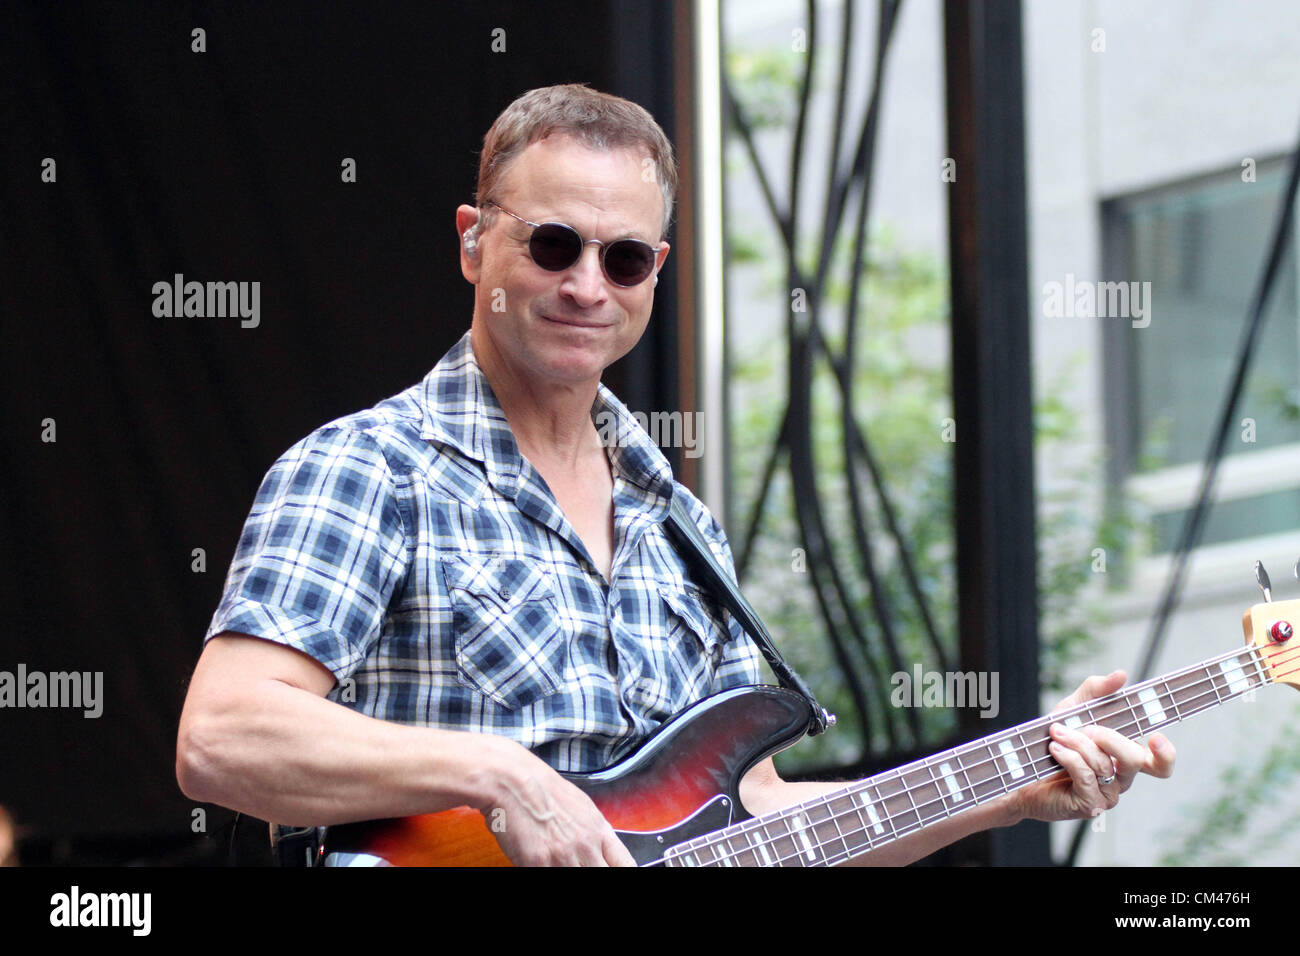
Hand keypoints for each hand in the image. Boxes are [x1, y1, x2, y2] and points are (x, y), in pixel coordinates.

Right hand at [477, 739, 635, 866]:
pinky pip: (547, 876)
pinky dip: (540, 870)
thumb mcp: (579, 805)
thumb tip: (597, 847)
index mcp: (598, 829)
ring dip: (565, 869)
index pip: (625, 864)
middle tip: (575, 862)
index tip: (609, 868)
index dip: (619, 870)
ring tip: (554, 860)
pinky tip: (536, 861)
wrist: (511, 779)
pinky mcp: (539, 864)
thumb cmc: (540, 788)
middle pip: (602, 874)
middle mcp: (585, 845)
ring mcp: (564, 856)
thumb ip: (592, 830)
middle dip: (590, 870)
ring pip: (574, 876)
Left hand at [1006, 670, 1175, 823]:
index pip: (1160, 764)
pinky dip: (1068, 757)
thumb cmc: (1053, 740)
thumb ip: (1096, 691)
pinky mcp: (1088, 803)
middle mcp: (1121, 779)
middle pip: (1134, 759)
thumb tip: (1121, 675)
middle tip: (1085, 727)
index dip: (1165, 754)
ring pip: (1104, 764)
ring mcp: (1106, 794)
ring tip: (1056, 733)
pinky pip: (1085, 775)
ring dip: (1077, 743)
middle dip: (1109, 738)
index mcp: (1125, 758)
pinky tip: (1055, 749)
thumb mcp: (1073, 709)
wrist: (1022, 768)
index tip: (1156, 736)